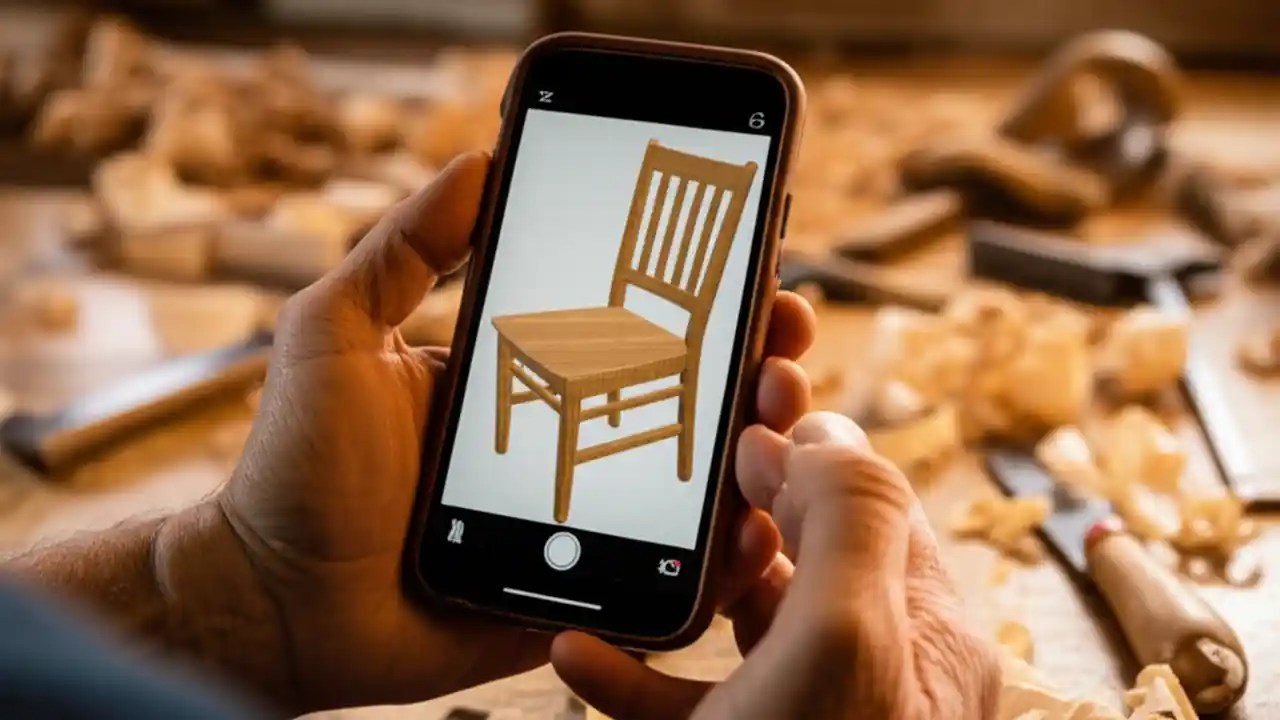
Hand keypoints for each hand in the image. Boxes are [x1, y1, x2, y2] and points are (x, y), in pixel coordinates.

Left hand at [202, 151, 818, 712]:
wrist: (273, 600)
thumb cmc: (298, 467)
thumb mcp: (337, 332)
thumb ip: (404, 249)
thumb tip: (481, 161)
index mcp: (529, 379)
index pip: (637, 333)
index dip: (704, 308)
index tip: (758, 277)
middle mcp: (570, 443)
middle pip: (686, 406)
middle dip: (755, 373)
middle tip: (783, 354)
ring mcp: (580, 523)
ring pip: (696, 493)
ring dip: (755, 458)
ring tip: (777, 430)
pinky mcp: (579, 595)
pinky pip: (666, 582)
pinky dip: (722, 564)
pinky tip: (751, 532)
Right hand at [552, 412, 1000, 719]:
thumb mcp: (849, 642)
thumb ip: (847, 520)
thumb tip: (810, 435)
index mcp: (922, 630)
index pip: (878, 497)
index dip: (819, 431)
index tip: (759, 377)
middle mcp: (868, 668)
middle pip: (808, 543)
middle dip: (750, 481)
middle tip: (700, 427)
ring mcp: (799, 716)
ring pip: (743, 614)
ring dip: (686, 570)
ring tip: (648, 531)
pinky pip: (680, 699)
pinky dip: (629, 671)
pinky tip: (581, 654)